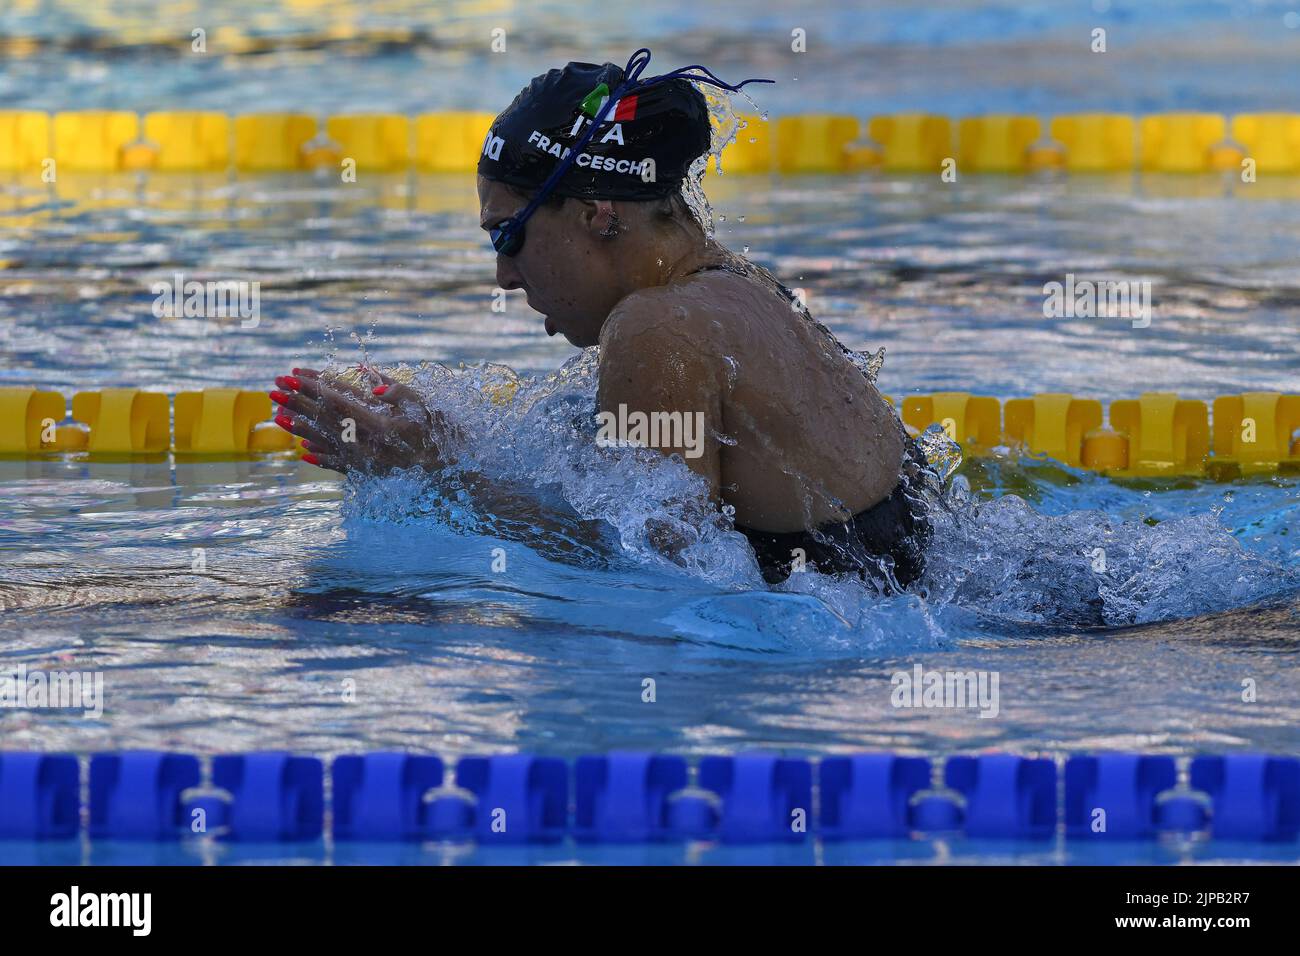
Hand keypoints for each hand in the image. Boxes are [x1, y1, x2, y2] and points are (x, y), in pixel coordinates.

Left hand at [268, 366, 450, 474]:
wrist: (457, 470)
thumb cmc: (444, 431)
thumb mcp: (426, 404)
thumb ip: (396, 389)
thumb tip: (366, 374)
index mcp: (381, 424)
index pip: (339, 400)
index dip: (312, 386)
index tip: (290, 374)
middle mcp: (370, 445)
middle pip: (326, 419)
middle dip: (298, 402)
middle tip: (273, 389)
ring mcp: (369, 461)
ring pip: (327, 442)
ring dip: (301, 428)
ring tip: (278, 417)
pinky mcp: (372, 472)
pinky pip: (340, 465)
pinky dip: (321, 458)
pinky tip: (303, 453)